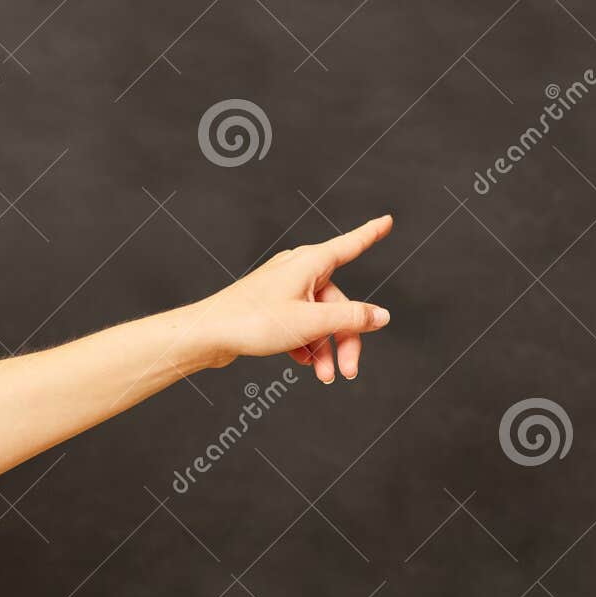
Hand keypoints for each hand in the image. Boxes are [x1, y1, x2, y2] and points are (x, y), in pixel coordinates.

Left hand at [192, 215, 393, 381]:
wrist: (208, 334)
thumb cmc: (252, 321)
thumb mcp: (311, 323)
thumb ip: (352, 319)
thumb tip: (382, 316)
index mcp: (310, 263)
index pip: (351, 245)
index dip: (372, 234)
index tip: (388, 220)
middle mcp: (300, 270)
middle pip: (340, 303)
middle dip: (346, 338)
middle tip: (348, 370)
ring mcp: (285, 288)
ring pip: (321, 318)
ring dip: (326, 348)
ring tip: (324, 375)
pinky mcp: (273, 305)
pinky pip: (302, 322)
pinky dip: (307, 343)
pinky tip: (304, 363)